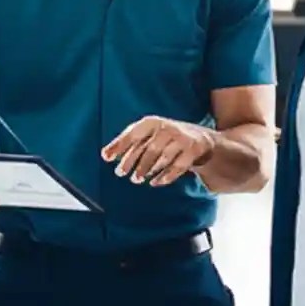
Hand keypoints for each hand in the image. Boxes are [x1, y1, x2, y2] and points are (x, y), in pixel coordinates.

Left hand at [101, 116, 216, 186]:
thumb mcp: (147, 135)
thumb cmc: (164, 137)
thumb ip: (128, 143)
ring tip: (136, 179)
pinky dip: (165, 176)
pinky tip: (154, 182)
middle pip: (148, 148)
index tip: (106, 157)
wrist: (198, 138)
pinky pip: (178, 167)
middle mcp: (167, 128)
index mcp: (152, 122)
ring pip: (163, 158)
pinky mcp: (192, 151)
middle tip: (120, 173)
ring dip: (148, 169)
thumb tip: (105, 154)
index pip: (133, 133)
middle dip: (133, 162)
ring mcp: (181, 139)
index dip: (119, 145)